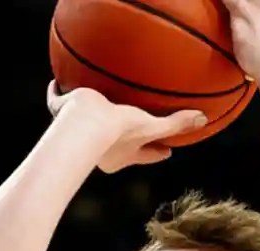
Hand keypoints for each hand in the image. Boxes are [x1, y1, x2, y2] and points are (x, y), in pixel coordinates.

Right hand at [46, 82, 206, 173]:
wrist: (84, 124)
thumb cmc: (119, 130)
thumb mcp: (151, 126)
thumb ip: (175, 124)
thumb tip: (203, 119)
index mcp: (122, 156)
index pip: (144, 155)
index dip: (156, 152)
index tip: (167, 151)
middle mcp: (100, 149)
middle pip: (117, 146)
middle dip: (125, 141)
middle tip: (137, 130)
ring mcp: (79, 133)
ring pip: (86, 127)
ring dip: (92, 119)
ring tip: (94, 106)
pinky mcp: (62, 113)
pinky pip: (58, 102)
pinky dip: (57, 94)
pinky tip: (56, 85)